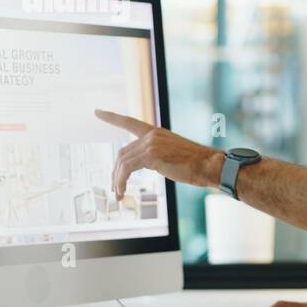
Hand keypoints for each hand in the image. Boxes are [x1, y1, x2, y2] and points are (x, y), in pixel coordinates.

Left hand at [95, 110, 223, 199]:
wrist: (210, 165)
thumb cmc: (198, 165)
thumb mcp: (174, 155)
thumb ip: (159, 155)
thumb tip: (153, 164)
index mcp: (157, 133)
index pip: (130, 122)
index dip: (112, 118)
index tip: (97, 112)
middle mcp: (152, 135)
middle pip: (123, 152)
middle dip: (115, 171)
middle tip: (114, 187)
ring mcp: (151, 144)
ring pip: (122, 162)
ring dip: (117, 180)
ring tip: (118, 194)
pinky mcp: (151, 155)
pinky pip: (127, 169)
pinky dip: (121, 181)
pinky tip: (122, 192)